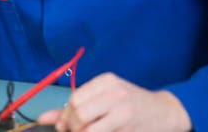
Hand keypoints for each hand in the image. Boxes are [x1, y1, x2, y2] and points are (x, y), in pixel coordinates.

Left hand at [38, 73, 191, 131]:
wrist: (165, 112)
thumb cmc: (129, 103)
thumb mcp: (103, 97)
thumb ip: (73, 107)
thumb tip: (42, 118)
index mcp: (106, 81)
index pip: (75, 99)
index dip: (65, 116)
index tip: (65, 125)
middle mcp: (116, 93)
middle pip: (79, 114)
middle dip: (72, 127)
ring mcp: (125, 112)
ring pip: (89, 130)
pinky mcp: (130, 129)